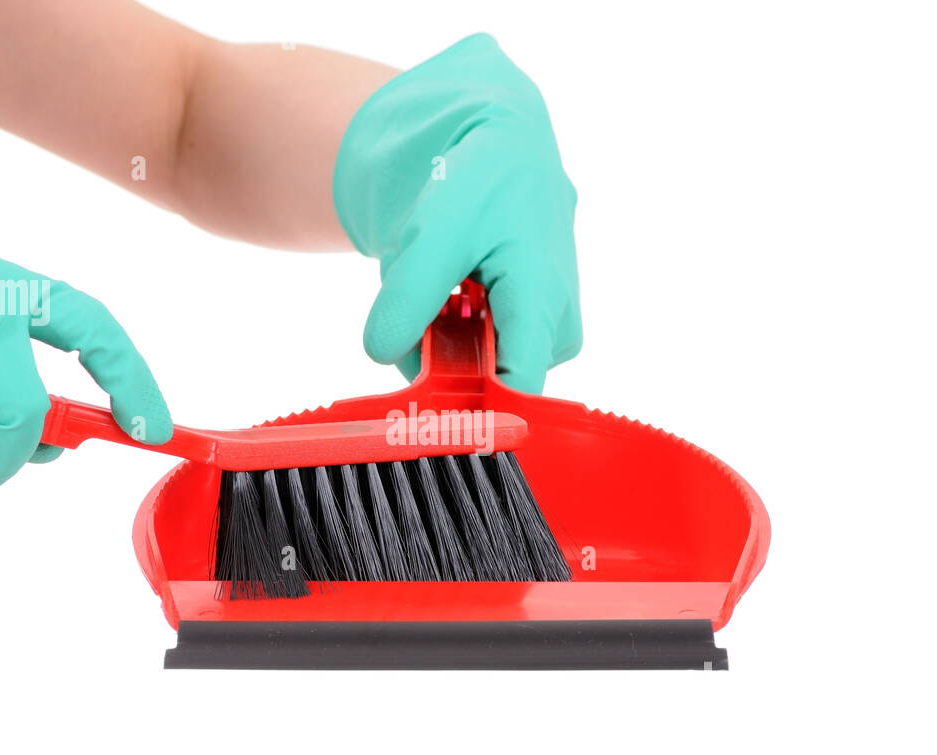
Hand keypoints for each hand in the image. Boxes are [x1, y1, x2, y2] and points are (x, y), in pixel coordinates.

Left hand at [333, 33, 581, 393]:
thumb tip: (380, 353)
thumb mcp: (431, 232)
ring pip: (484, 369)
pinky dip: (454, 334)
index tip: (432, 423)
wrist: (499, 148)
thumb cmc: (474, 183)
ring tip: (446, 286)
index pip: (521, 389)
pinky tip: (456, 293)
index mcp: (541, 295)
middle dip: (445, 363)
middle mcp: (556, 322)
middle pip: (493, 384)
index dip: (479, 417)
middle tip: (424, 311)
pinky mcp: (532, 330)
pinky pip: (483, 356)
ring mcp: (547, 328)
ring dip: (447, 342)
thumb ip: (407, 298)